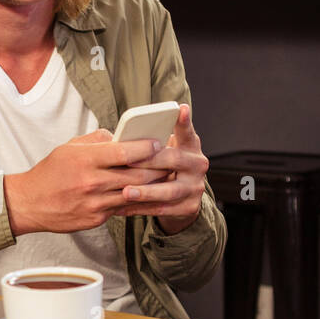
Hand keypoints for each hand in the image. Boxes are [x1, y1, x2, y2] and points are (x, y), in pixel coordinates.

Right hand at [3, 130, 165, 236]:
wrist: (29, 203)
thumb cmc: (50, 173)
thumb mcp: (69, 147)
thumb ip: (97, 140)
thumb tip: (121, 137)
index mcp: (85, 160)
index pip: (124, 152)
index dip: (146, 147)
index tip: (158, 142)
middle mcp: (92, 182)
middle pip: (136, 175)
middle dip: (157, 168)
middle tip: (170, 162)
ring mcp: (95, 203)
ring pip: (134, 194)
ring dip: (153, 186)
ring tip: (165, 178)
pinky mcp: (96, 219)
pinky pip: (123, 208)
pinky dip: (137, 201)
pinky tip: (148, 195)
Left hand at [116, 104, 208, 233]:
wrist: (181, 198)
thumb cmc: (164, 167)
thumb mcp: (164, 152)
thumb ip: (152, 144)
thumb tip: (121, 140)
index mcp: (190, 147)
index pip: (187, 131)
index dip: (184, 121)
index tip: (179, 109)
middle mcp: (197, 165)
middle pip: (175, 160)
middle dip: (150, 161)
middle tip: (129, 162)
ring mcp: (195, 187)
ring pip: (169, 190)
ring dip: (146, 192)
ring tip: (126, 192)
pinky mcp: (189, 207)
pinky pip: (163, 209)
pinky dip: (141, 208)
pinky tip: (122, 206)